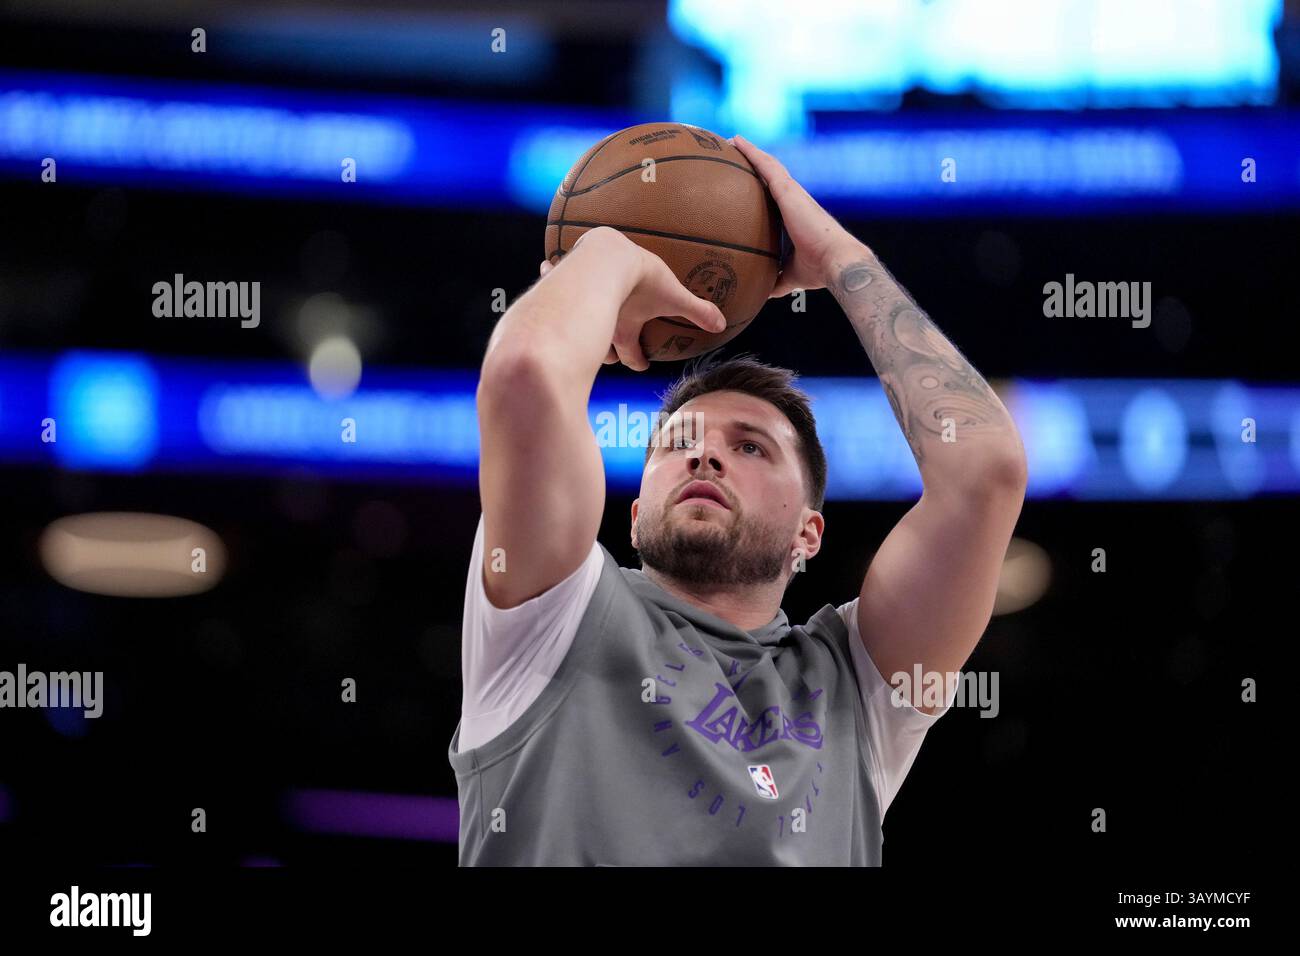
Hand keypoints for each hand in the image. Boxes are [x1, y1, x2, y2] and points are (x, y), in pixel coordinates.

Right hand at [537, 227, 725, 370]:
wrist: (604, 257)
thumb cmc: (640, 278)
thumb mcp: (673, 295)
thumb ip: (697, 310)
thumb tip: (723, 324)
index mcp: (624, 329)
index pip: (629, 355)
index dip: (636, 361)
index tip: (642, 364)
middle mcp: (599, 322)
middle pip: (601, 345)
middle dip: (607, 349)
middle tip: (613, 346)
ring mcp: (579, 303)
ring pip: (573, 318)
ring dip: (577, 316)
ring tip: (578, 307)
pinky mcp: (563, 278)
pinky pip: (552, 276)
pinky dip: (551, 274)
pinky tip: (547, 266)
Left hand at [730, 134, 865, 297]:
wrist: (836, 262)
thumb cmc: (820, 270)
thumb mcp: (792, 275)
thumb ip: (777, 280)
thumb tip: (763, 291)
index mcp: (795, 216)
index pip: (775, 196)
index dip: (762, 185)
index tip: (746, 180)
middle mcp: (794, 200)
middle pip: (771, 174)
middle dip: (755, 163)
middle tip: (734, 152)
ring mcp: (792, 193)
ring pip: (768, 165)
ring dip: (751, 152)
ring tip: (732, 141)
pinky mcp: (789, 191)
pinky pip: (766, 166)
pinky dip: (751, 152)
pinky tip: (738, 142)